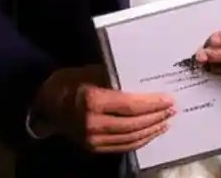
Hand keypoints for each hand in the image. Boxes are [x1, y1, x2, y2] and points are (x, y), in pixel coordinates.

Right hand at [32, 65, 173, 152]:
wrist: (49, 103)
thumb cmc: (74, 81)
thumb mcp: (93, 71)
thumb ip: (118, 77)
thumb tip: (148, 78)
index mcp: (92, 101)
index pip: (130, 105)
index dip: (152, 104)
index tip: (169, 99)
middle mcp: (91, 123)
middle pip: (133, 124)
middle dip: (156, 117)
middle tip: (172, 109)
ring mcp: (91, 139)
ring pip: (130, 138)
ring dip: (151, 130)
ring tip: (166, 121)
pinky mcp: (93, 148)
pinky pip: (122, 147)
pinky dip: (140, 141)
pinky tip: (152, 133)